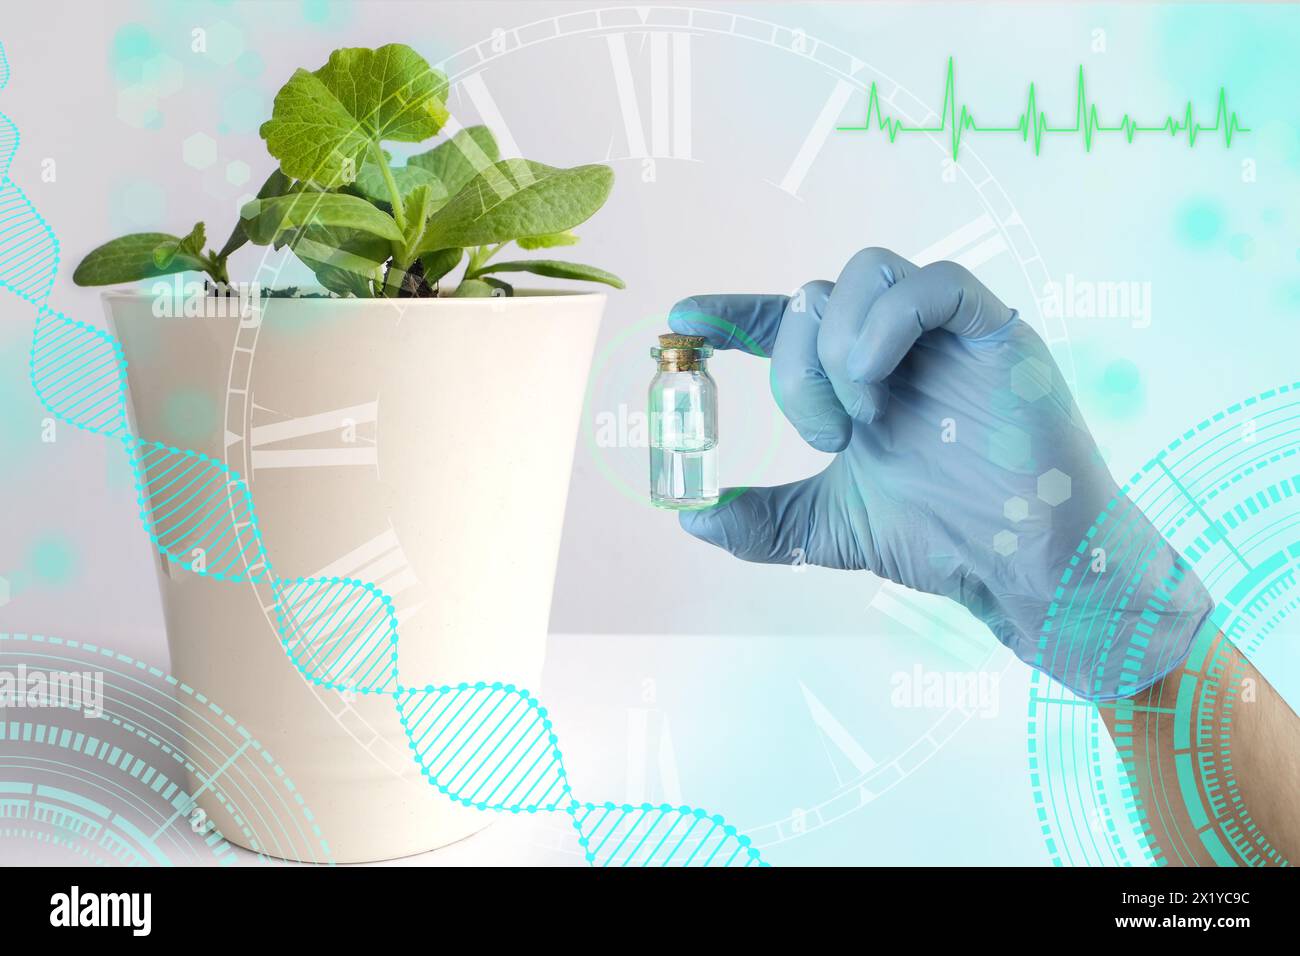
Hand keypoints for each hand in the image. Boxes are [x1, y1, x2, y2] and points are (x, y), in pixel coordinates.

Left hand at [669, 248, 1211, 699]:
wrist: (1023, 569)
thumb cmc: (944, 538)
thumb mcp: (830, 528)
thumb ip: (762, 520)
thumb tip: (689, 518)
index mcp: (858, 381)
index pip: (785, 323)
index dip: (731, 315)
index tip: (681, 322)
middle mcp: (897, 347)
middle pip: (816, 297)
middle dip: (797, 367)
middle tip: (828, 435)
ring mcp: (946, 336)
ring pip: (866, 272)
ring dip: (839, 343)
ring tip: (860, 413)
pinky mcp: (997, 334)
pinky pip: (935, 283)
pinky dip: (890, 321)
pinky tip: (876, 378)